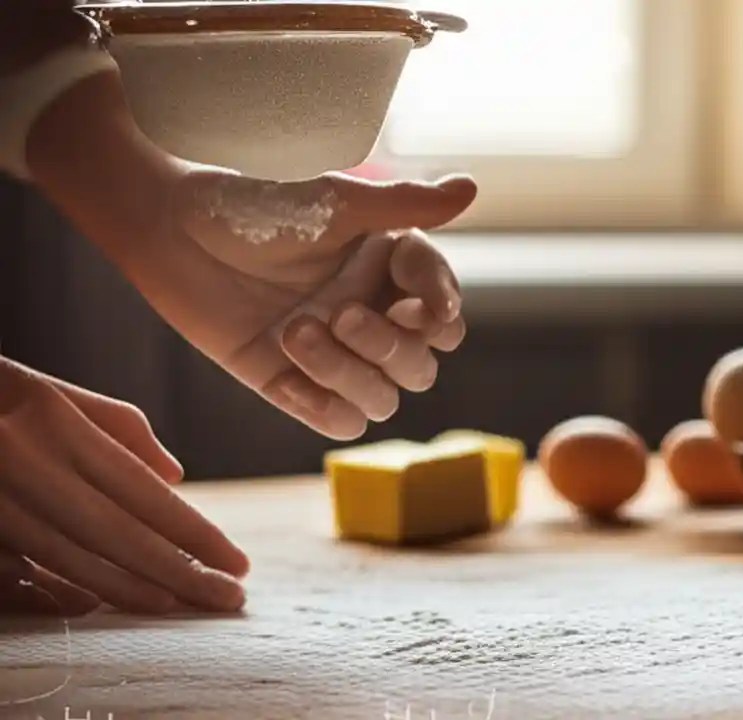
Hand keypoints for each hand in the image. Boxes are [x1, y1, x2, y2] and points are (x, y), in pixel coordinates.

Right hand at [0, 357, 247, 614]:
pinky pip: (20, 573)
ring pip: (74, 562)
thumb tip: (175, 478)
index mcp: (53, 424)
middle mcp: (24, 466)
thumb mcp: (52, 391)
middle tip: (228, 597)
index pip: (144, 493)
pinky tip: (108, 604)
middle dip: (180, 573)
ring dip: (134, 591)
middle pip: (119, 536)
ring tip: (185, 604)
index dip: (196, 533)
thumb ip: (118, 429)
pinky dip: (65, 593)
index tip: (237, 561)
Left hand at [24, 70, 475, 440]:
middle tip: (342, 312)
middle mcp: (371, 314)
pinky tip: (286, 375)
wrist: (170, 229)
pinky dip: (322, 407)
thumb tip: (472, 189)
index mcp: (390, 270)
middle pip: (421, 366)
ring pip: (382, 399)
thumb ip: (405, 204)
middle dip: (388, 347)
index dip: (440, 312)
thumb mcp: (336, 202)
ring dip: (347, 373)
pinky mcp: (293, 383)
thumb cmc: (254, 204)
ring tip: (295, 330)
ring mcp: (335, 354)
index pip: (443, 307)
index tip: (420, 308)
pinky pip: (337, 422)